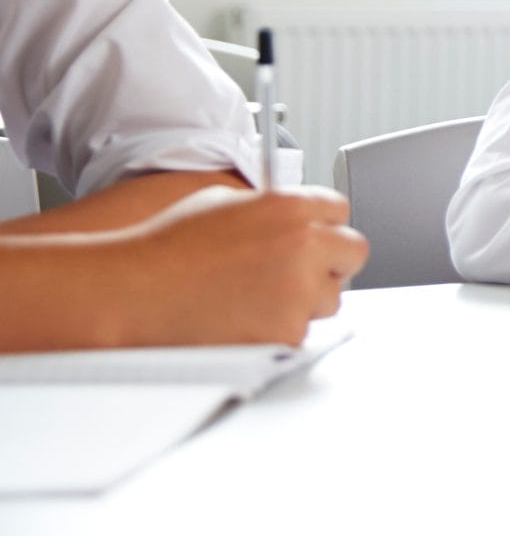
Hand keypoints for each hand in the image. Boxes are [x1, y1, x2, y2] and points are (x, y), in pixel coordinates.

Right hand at [111, 185, 369, 346]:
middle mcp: (303, 246)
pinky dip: (280, 329)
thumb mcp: (220, 203)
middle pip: (353, 252)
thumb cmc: (163, 249)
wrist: (130, 294)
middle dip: (330, 260)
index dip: (323, 223)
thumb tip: (293, 216)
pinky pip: (302, 331)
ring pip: (330, 297)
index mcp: (288, 207)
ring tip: (255, 297)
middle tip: (301, 269)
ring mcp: (299, 291)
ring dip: (306, 298)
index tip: (314, 234)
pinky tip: (243, 319)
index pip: (340, 209)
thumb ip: (270, 207)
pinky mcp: (288, 333)